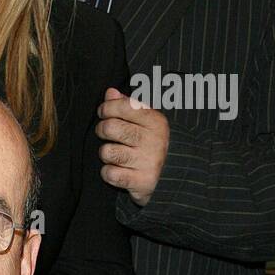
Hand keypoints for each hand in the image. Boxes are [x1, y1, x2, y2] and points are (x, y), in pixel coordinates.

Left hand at [96, 86, 169, 205]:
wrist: (173, 176)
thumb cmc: (152, 144)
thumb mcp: (145, 121)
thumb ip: (127, 105)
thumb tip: (110, 93)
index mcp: (155, 121)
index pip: (124, 106)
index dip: (107, 108)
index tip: (103, 112)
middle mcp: (154, 140)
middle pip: (111, 128)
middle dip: (102, 129)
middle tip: (104, 133)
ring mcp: (148, 162)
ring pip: (108, 151)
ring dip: (105, 153)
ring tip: (113, 154)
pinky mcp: (141, 182)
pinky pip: (110, 174)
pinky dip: (108, 173)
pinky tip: (115, 170)